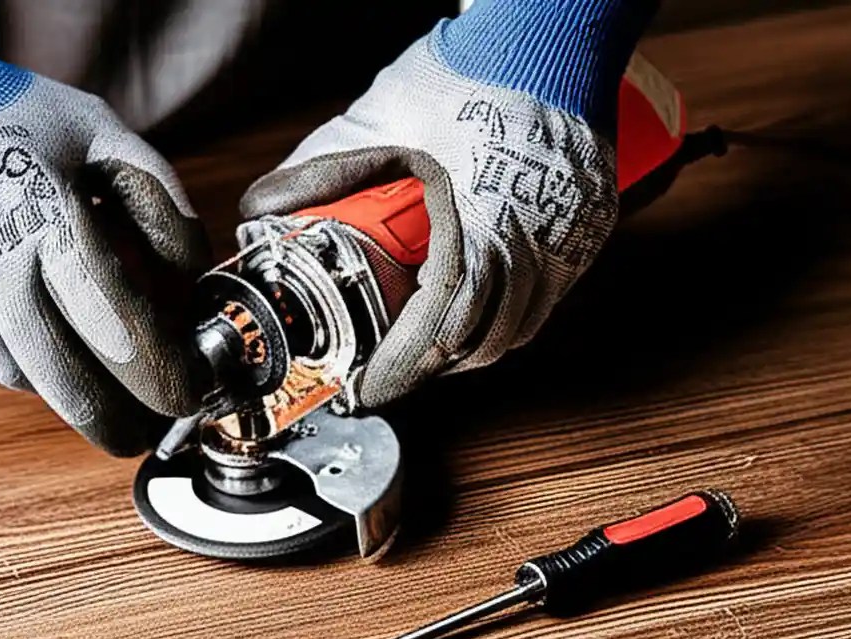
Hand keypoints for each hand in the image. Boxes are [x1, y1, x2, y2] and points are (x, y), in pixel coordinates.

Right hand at [0, 0, 207, 453]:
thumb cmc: (12, 118)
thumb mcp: (104, 135)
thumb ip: (161, 206)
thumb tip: (194, 288)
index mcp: (40, 220)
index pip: (114, 326)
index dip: (158, 374)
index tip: (189, 394)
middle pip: (64, 381)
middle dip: (116, 421)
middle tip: (148, 430)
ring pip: (26, 378)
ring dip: (69, 388)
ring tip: (103, 368)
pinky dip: (25, 354)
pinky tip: (38, 314)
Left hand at [241, 0, 652, 406]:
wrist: (551, 38)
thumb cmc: (472, 74)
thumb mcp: (379, 121)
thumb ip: (318, 171)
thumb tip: (263, 210)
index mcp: (480, 232)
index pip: (435, 333)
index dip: (395, 371)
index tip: (364, 388)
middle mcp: (533, 250)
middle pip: (475, 345)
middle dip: (424, 367)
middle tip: (383, 366)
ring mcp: (568, 246)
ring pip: (516, 331)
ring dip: (466, 347)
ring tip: (422, 341)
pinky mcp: (588, 233)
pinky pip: (547, 300)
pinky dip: (506, 317)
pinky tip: (475, 306)